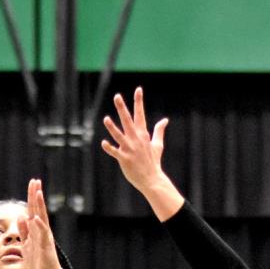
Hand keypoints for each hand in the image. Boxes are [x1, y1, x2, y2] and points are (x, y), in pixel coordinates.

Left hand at [17, 179, 68, 268]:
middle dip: (36, 195)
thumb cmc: (38, 261)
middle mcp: (42, 231)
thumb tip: (21, 217)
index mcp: (37, 229)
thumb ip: (24, 231)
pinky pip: (42, 235)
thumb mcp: (26, 244)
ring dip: (39, 206)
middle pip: (38, 210)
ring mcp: (45, 237)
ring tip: (38, 193)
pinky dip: (39, 226)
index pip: (34, 210)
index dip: (32, 197)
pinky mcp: (46, 247)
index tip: (32, 183)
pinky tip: (35, 218)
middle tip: (35, 181)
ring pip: (42, 218)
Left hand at [100, 87, 183, 220]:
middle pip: (128, 121)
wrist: (151, 179)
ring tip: (106, 118)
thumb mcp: (158, 145)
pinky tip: (104, 143)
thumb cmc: (153, 162)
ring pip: (119, 135)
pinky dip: (110, 148)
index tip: (138, 89)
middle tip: (117, 96)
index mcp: (143, 134)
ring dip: (112, 127)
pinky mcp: (124, 159)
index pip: (140, 114)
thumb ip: (159, 131)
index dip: (139, 101)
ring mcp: (130, 149)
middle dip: (122, 108)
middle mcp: (136, 139)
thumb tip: (165, 120)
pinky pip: (115, 152)